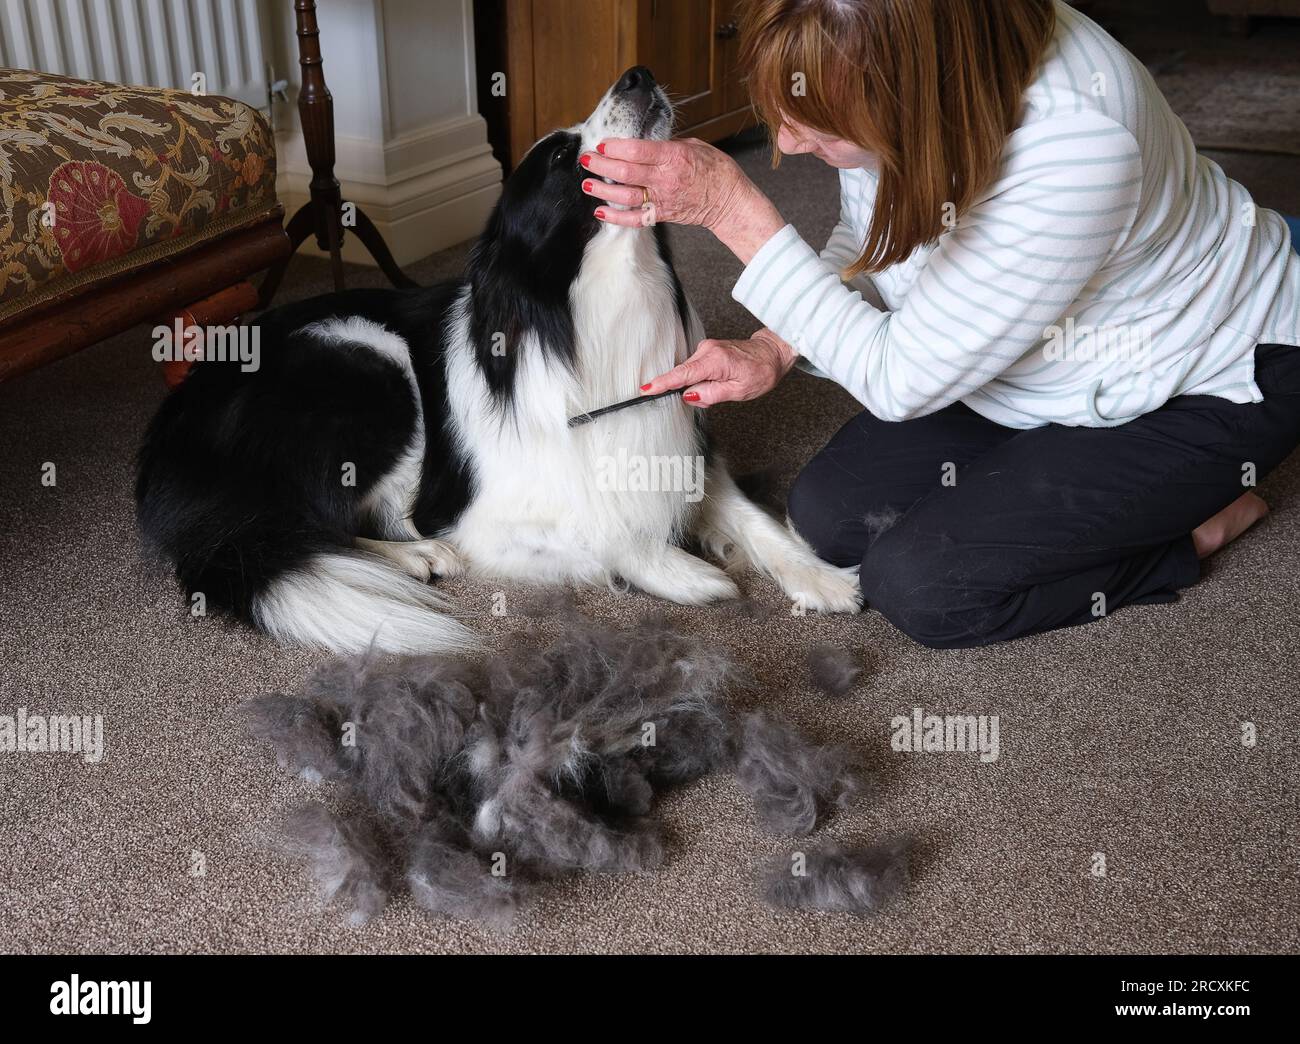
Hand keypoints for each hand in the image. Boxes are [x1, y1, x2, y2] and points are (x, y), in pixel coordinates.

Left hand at [580, 138, 785, 262]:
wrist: (729, 200)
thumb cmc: (715, 169)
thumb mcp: (694, 145)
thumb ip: (666, 144)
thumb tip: (644, 143)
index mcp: (673, 157)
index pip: (637, 151)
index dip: (615, 147)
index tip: (601, 144)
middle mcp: (664, 179)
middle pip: (625, 172)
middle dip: (601, 165)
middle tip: (586, 159)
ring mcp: (662, 199)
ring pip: (625, 196)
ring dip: (602, 190)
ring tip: (587, 183)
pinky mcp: (662, 214)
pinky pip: (635, 219)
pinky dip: (616, 217)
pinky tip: (601, 211)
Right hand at [642, 329, 797, 406]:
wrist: (771, 353)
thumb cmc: (760, 371)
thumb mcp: (739, 391)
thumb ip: (711, 394)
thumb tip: (689, 396)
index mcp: (715, 360)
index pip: (682, 374)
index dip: (663, 383)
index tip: (647, 389)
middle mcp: (707, 350)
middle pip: (685, 376)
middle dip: (692, 391)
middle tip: (714, 397)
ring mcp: (706, 348)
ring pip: (690, 374)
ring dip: (699, 386)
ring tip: (723, 387)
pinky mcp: (707, 350)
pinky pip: (696, 369)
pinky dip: (702, 379)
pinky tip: (718, 381)